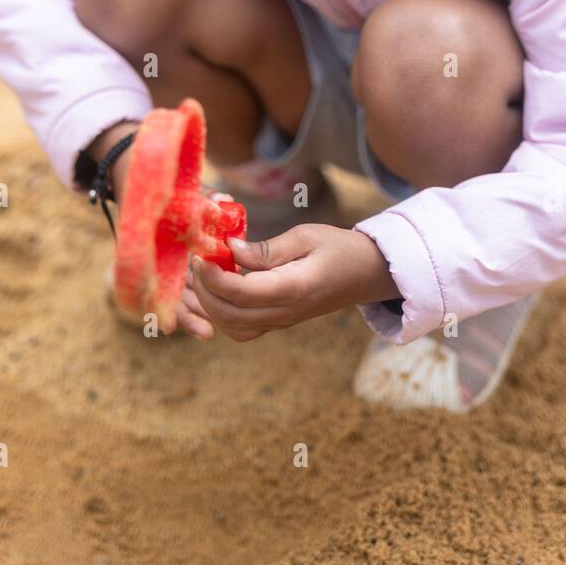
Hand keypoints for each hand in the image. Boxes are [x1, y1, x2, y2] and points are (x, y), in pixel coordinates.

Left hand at [188, 223, 397, 341]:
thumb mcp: (305, 236)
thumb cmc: (340, 248)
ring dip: (211, 304)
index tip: (199, 254)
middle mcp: (285, 313)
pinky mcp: (280, 322)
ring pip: (232, 327)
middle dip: (205, 290)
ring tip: (207, 274)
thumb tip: (228, 248)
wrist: (369, 273)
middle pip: (229, 315)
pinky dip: (224, 314)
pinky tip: (222, 288)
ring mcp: (282, 322)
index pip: (240, 292)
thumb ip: (265, 248)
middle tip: (197, 261)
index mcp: (293, 289)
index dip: (213, 275)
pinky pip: (243, 328)